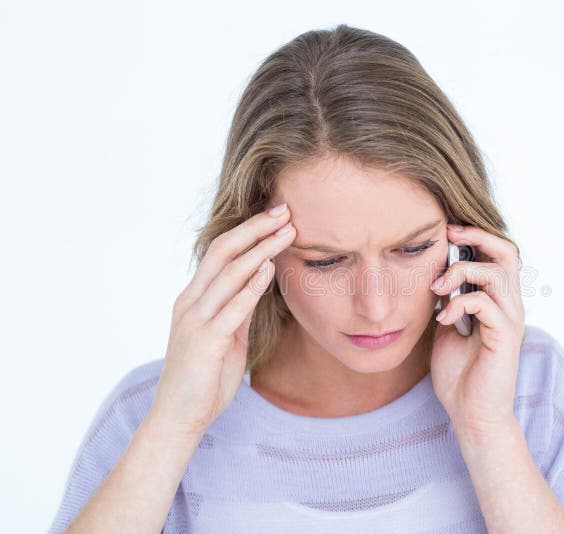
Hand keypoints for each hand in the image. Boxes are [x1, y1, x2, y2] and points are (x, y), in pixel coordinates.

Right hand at [148, 204, 295, 437]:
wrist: (179, 418)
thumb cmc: (204, 379)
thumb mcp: (227, 338)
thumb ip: (239, 312)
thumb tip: (260, 286)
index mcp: (194, 299)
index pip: (221, 253)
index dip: (249, 231)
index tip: (277, 216)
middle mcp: (191, 302)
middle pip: (223, 251)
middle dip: (256, 229)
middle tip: (285, 211)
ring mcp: (195, 320)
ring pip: (228, 273)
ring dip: (260, 249)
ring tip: (287, 232)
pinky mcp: (204, 341)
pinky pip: (231, 307)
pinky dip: (251, 285)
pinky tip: (269, 269)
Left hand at [429, 224, 525, 439]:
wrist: (471, 415)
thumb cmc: (460, 376)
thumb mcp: (447, 329)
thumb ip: (447, 301)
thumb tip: (434, 277)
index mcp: (498, 301)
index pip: (498, 254)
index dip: (476, 237)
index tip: (446, 230)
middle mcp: (510, 306)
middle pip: (507, 252)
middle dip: (477, 237)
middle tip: (448, 234)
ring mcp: (510, 320)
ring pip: (497, 272)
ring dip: (461, 272)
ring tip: (437, 287)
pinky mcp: (504, 337)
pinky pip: (485, 303)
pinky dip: (459, 303)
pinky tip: (443, 317)